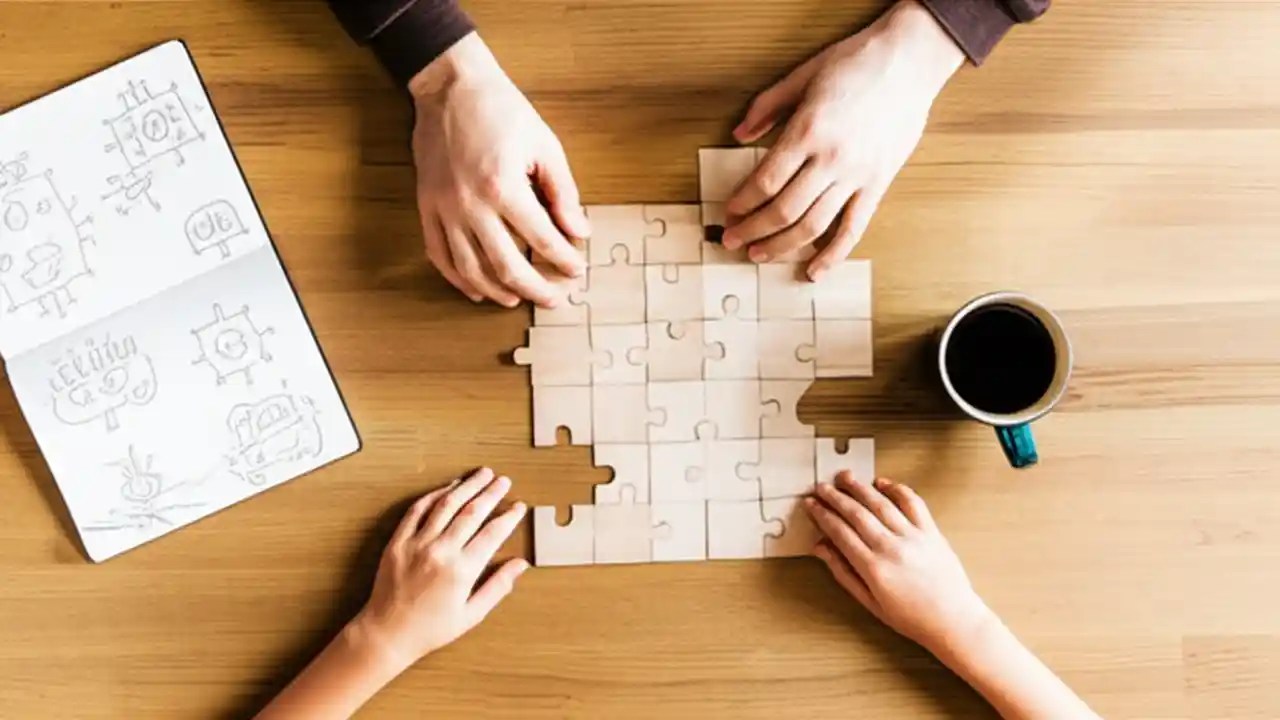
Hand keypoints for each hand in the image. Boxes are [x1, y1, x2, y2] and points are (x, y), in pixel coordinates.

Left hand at [351, 468, 528, 667]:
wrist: (387, 633)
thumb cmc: (431, 629)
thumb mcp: (471, 614)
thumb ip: (498, 586)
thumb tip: (521, 564)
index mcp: (462, 570)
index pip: (493, 533)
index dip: (509, 517)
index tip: (519, 507)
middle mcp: (441, 552)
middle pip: (472, 512)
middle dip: (491, 493)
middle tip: (504, 481)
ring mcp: (417, 544)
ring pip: (446, 505)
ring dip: (467, 486)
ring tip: (482, 475)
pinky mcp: (398, 542)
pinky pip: (417, 510)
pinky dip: (434, 495)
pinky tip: (448, 488)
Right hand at [409, 34, 589, 307]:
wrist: (450, 87)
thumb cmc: (500, 111)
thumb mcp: (545, 145)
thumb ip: (563, 193)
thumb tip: (579, 231)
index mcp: (504, 185)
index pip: (542, 239)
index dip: (564, 259)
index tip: (578, 269)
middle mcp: (470, 204)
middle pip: (506, 265)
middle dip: (536, 288)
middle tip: (554, 298)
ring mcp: (444, 208)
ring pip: (470, 269)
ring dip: (497, 291)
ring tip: (517, 299)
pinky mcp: (427, 207)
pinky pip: (439, 254)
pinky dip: (457, 278)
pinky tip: (476, 290)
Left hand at [724, 0, 963, 276]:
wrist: (909, 61)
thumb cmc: (857, 64)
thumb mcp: (802, 76)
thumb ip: (767, 107)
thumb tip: (739, 135)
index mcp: (808, 131)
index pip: (765, 181)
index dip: (743, 203)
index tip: (729, 212)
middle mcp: (832, 158)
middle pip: (784, 209)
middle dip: (753, 230)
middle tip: (733, 240)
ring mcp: (857, 175)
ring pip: (813, 225)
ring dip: (782, 246)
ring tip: (759, 254)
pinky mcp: (878, 183)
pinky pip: (854, 228)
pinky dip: (833, 254)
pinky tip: (815, 270)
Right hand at [806, 473, 991, 652]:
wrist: (953, 620)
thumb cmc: (913, 617)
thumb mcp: (870, 602)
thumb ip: (843, 572)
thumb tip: (821, 548)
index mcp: (874, 569)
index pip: (840, 532)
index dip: (822, 515)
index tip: (812, 505)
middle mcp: (892, 548)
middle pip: (856, 513)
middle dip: (834, 497)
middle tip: (821, 487)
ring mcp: (913, 537)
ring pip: (880, 503)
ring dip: (859, 487)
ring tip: (845, 477)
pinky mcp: (931, 531)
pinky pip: (912, 502)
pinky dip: (896, 488)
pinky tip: (882, 483)